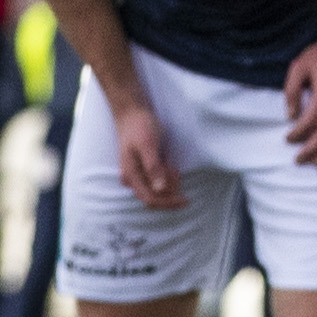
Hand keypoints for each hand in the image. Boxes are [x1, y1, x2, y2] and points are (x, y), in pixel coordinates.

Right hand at [111, 93, 186, 210]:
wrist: (132, 112)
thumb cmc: (139, 127)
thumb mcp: (147, 144)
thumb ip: (152, 167)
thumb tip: (159, 189)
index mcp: (130, 175)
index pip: (150, 200)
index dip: (168, 203)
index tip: (186, 200)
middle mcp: (132, 179)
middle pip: (155, 197)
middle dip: (170, 188)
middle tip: (174, 167)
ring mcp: (137, 175)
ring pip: (157, 190)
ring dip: (169, 182)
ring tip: (171, 162)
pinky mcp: (142, 170)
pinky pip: (157, 181)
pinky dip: (167, 176)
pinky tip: (169, 163)